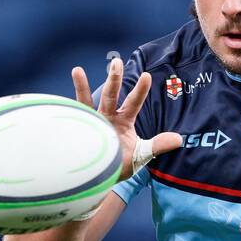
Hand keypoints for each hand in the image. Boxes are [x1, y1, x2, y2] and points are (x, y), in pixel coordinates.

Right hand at [71, 58, 181, 179]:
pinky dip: (68, 110)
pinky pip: (73, 118)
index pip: (133, 102)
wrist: (103, 177)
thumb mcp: (141, 154)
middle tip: (117, 62)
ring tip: (77, 70)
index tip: (146, 76)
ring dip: (82, 87)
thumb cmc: (121, 164)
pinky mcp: (79, 131)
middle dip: (113, 79)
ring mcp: (91, 123)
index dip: (139, 91)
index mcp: (123, 120)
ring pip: (87, 102)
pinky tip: (60, 100)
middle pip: (111, 95)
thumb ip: (158, 145)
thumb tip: (179, 140)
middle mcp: (107, 117)